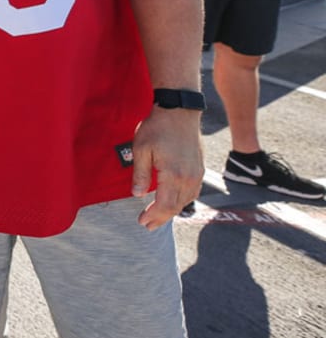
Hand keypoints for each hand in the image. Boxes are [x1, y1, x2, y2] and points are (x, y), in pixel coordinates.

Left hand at [131, 106, 202, 229]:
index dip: (153, 215)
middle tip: (147, 225)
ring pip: (186, 201)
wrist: (179, 111)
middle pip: (176, 206)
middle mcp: (189, 177)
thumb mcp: (141, 149)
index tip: (141, 221)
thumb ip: (140, 174)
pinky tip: (173, 202)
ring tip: (158, 217)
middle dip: (161, 218)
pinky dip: (182, 201)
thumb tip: (136, 194)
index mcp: (174, 174)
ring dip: (172, 211)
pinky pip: (193, 192)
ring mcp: (197, 173)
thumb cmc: (157, 127)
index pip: (164, 204)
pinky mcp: (200, 168)